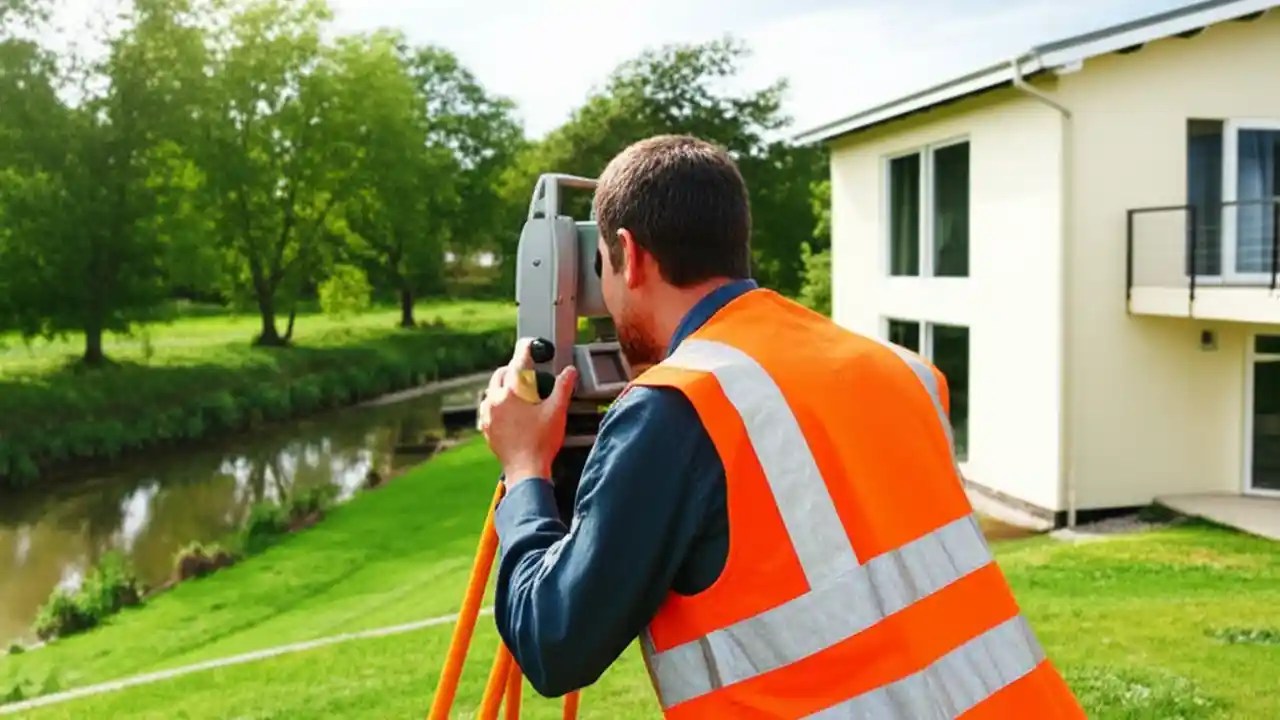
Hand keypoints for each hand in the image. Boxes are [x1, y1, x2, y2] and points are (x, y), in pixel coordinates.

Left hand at [478, 338, 577, 487]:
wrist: (525, 470)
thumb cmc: (540, 443)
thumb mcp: (557, 412)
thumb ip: (563, 388)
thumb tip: (569, 372)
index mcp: (511, 393)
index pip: (517, 363)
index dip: (525, 350)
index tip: (528, 344)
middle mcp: (495, 401)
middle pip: (500, 374)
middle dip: (513, 369)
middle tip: (528, 373)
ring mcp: (488, 415)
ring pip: (491, 390)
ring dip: (503, 386)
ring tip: (520, 392)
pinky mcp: (486, 428)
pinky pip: (488, 408)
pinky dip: (497, 403)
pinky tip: (509, 410)